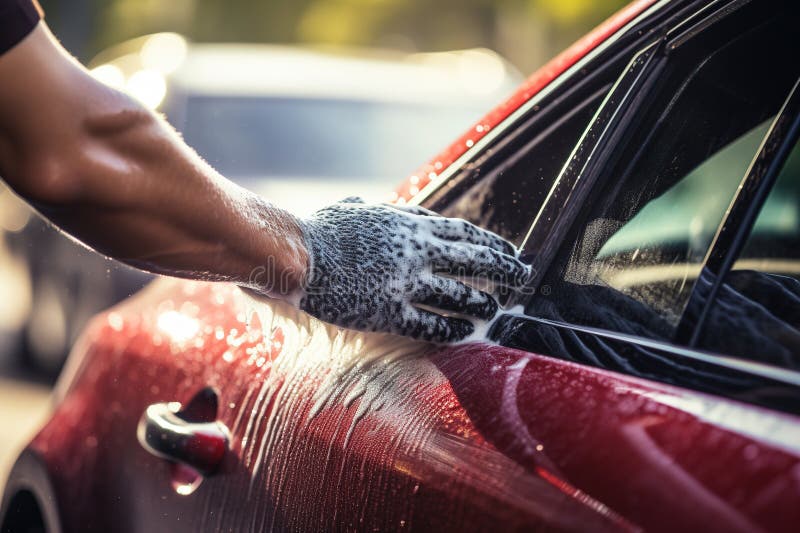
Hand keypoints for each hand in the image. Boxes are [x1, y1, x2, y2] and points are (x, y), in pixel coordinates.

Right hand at [295, 198, 530, 341]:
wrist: (296, 255)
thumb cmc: (319, 231)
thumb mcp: (351, 210)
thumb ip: (370, 209)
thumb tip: (365, 202)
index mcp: (409, 224)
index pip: (463, 232)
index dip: (491, 242)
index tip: (509, 250)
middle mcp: (416, 251)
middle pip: (473, 260)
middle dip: (503, 269)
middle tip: (522, 278)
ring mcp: (406, 282)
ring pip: (459, 294)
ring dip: (482, 303)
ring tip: (496, 311)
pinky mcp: (391, 311)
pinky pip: (431, 322)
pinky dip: (452, 328)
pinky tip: (465, 333)